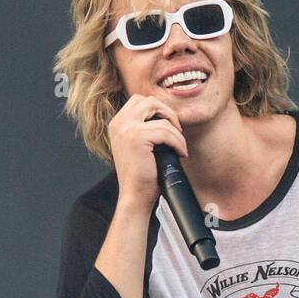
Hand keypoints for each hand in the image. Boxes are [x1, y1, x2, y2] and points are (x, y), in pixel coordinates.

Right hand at [107, 92, 188, 208]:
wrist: (135, 196)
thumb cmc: (141, 176)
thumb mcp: (139, 146)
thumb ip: (145, 127)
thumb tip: (168, 115)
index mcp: (117, 123)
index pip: (140, 101)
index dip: (159, 109)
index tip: (170, 127)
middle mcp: (118, 123)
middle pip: (150, 101)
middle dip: (168, 114)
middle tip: (177, 133)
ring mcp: (126, 129)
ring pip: (161, 117)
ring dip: (176, 132)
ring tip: (180, 147)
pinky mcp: (137, 137)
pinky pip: (166, 132)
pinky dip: (178, 142)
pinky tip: (180, 153)